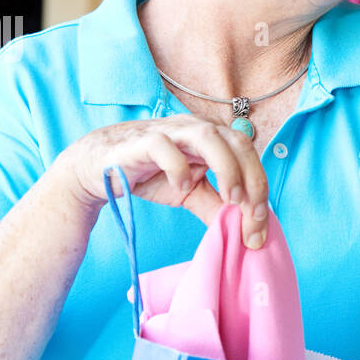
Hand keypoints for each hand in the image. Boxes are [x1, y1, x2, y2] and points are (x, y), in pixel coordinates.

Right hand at [56, 115, 270, 246]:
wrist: (99, 168)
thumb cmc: (150, 173)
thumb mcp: (190, 194)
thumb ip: (217, 206)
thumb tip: (245, 230)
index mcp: (214, 140)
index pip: (249, 157)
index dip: (260, 190)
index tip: (259, 229)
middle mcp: (197, 129)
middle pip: (239, 142)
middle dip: (253, 180)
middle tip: (253, 216)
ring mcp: (170, 132)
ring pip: (208, 135)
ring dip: (227, 167)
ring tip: (232, 197)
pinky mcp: (142, 141)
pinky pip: (164, 146)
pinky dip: (178, 166)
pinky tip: (181, 186)